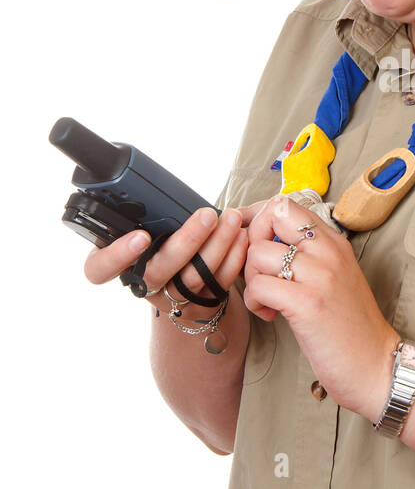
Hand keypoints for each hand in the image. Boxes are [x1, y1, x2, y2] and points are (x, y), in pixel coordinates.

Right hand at [83, 202, 263, 313]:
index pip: (99, 269)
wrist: (184, 276)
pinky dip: (232, 259)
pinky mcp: (199, 305)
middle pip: (158, 271)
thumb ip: (145, 213)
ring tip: (232, 219)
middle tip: (207, 215)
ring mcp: (170, 299)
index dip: (117, 256)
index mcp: (118, 265)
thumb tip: (158, 184)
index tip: (141, 236)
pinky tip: (241, 237)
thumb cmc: (159, 240)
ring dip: (217, 246)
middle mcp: (141, 284)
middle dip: (187, 241)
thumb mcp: (143, 226)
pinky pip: (217, 285)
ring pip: (192, 279)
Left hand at [243, 194, 397, 417]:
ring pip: (257, 253)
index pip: (286, 205)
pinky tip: (269, 315)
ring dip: (250, 278)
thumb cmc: (350, 326)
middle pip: (271, 217)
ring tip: (266, 300)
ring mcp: (320, 276)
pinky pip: (258, 286)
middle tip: (258, 271)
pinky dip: (254, 301)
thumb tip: (265, 241)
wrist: (376, 365)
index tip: (251, 240)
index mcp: (334, 242)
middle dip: (251, 241)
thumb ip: (308, 255)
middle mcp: (328, 251)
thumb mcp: (335, 277)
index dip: (259, 217)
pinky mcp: (307, 304)